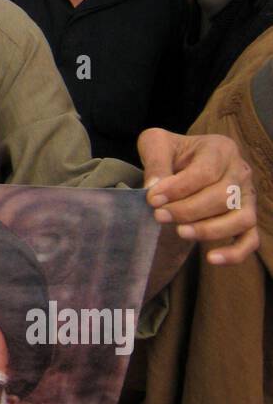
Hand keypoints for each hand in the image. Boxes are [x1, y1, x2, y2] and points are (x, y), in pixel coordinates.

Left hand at [139, 128, 257, 266]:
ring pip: (241, 219)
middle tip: (159, 216)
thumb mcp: (156, 144)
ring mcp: (248, 197)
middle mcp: (240, 172)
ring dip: (210, 230)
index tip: (153, 199)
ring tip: (180, 232)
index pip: (206, 172)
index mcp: (221, 149)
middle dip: (188, 210)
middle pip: (224, 196)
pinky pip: (250, 240)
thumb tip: (154, 187)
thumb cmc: (172, 153)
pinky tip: (211, 259)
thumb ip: (155, 161)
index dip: (179, 188)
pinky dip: (235, 253)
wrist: (184, 161)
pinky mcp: (247, 218)